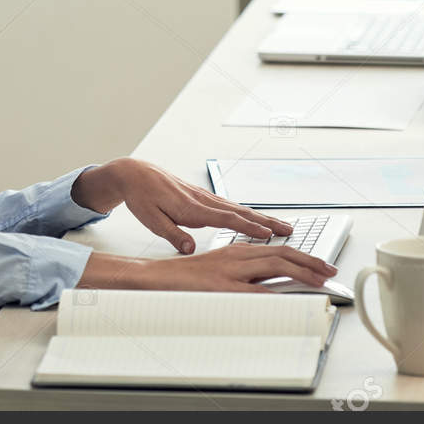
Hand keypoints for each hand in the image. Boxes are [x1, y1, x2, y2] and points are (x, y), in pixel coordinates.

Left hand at [73, 158, 293, 252]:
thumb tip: (191, 249)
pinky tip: (254, 218)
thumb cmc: (141, 198)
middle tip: (288, 229)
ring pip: (238, 208)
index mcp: (192, 208)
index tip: (269, 235)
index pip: (227, 219)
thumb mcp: (152, 221)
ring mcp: (204, 197)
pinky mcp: (202, 197)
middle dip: (266, 222)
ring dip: (261, 217)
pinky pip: (230, 206)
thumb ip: (173, 235)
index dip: (249, 228)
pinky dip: (247, 213)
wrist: (135, 174)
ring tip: (279, 225)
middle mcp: (203, 201)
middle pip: (241, 212)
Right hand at [136, 243, 336, 292]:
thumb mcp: (220, 272)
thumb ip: (244, 276)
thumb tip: (271, 288)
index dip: (303, 257)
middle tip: (331, 271)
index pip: (278, 251)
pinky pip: (253, 289)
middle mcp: (237, 256)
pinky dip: (274, 292)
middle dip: (310, 262)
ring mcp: (229, 270)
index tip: (321, 265)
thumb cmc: (186, 279)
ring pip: (274, 266)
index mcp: (238, 251)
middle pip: (282, 255)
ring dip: (302, 272)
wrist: (156, 277)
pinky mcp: (220, 285)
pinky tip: (289, 297)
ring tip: (321, 280)